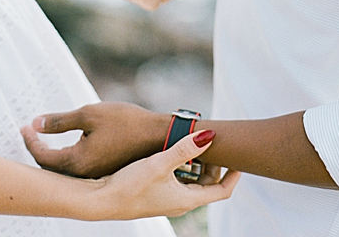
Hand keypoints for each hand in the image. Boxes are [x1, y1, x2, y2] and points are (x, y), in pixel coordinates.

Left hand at [22, 101, 167, 178]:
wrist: (161, 136)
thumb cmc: (127, 123)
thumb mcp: (88, 114)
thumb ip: (58, 121)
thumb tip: (35, 124)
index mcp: (78, 162)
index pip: (43, 157)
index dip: (29, 141)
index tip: (24, 127)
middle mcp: (86, 174)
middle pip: (52, 166)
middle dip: (38, 148)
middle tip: (29, 131)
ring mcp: (98, 175)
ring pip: (66, 169)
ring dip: (53, 154)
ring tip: (44, 137)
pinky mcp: (107, 171)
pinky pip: (81, 168)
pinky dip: (69, 157)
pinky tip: (70, 144)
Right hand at [90, 128, 238, 220]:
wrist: (100, 200)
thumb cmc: (130, 185)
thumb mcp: (159, 163)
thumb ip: (184, 149)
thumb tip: (209, 136)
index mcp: (188, 200)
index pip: (222, 191)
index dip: (233, 175)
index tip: (238, 158)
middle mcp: (180, 203)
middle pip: (207, 186)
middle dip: (212, 166)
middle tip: (211, 145)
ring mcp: (167, 200)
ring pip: (190, 183)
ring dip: (194, 166)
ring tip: (190, 145)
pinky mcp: (154, 195)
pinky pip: (175, 182)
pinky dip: (178, 169)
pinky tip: (166, 153)